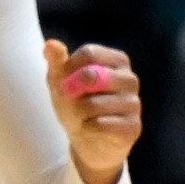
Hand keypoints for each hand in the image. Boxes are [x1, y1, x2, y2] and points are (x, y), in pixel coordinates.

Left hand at [43, 40, 140, 183]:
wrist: (87, 140)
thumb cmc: (76, 103)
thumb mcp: (62, 81)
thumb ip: (57, 62)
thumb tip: (50, 44)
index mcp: (116, 61)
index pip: (90, 53)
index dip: (68, 67)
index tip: (63, 80)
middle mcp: (130, 79)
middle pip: (91, 76)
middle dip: (71, 91)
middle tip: (69, 100)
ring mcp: (134, 103)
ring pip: (93, 103)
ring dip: (77, 112)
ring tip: (81, 116)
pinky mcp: (133, 127)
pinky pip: (100, 124)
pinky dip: (86, 128)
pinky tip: (90, 128)